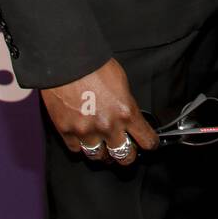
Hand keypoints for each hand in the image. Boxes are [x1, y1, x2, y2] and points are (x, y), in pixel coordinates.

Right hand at [40, 59, 159, 166]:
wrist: (67, 61)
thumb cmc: (93, 65)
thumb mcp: (121, 82)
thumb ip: (126, 104)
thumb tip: (128, 115)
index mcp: (126, 112)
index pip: (147, 140)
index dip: (150, 144)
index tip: (148, 144)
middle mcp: (108, 126)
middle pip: (124, 157)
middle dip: (127, 155)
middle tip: (125, 150)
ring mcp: (86, 131)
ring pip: (98, 157)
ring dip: (102, 153)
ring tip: (102, 146)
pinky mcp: (67, 131)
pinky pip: (76, 149)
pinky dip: (80, 145)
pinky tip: (83, 138)